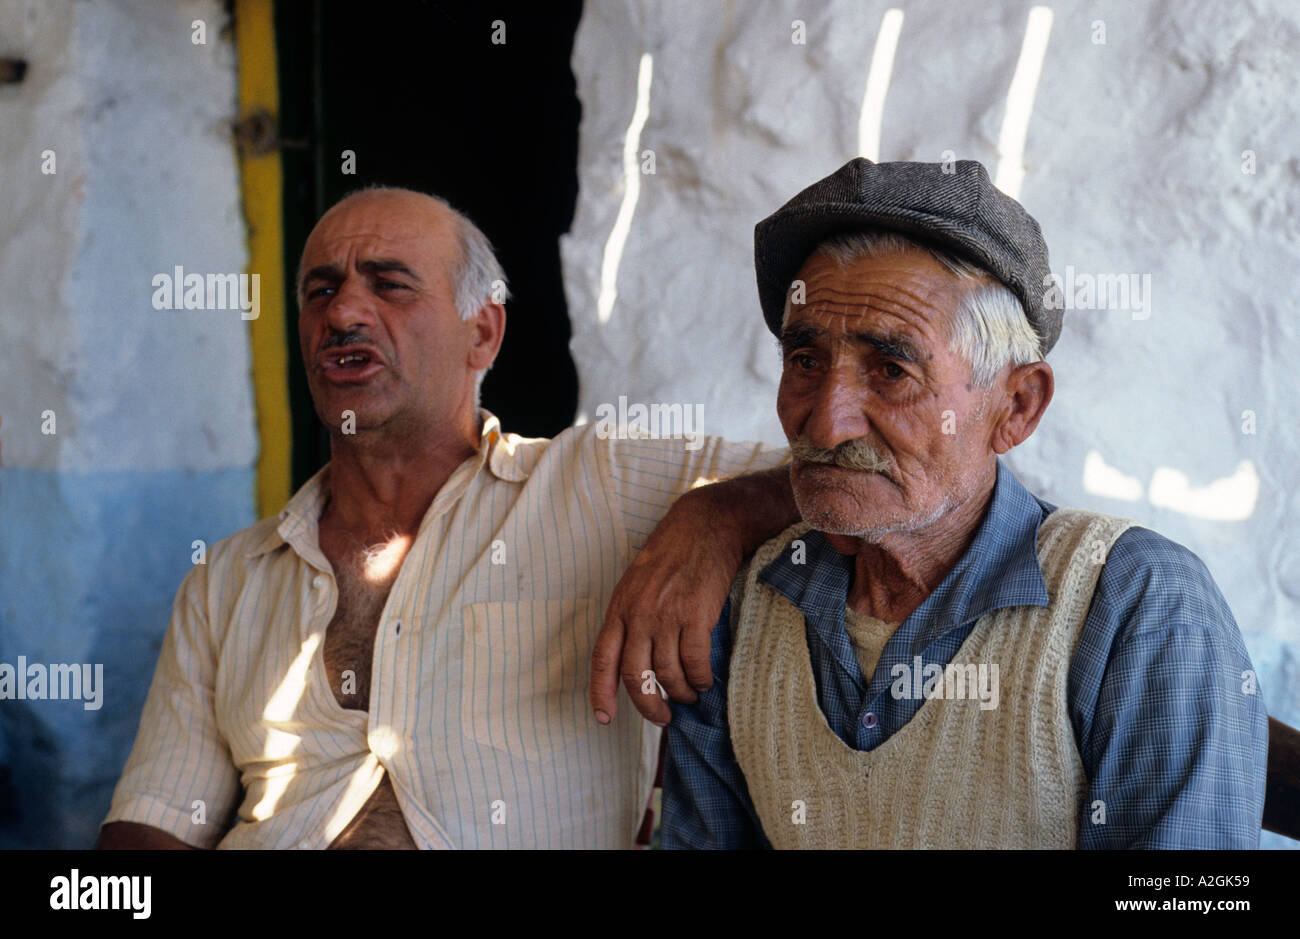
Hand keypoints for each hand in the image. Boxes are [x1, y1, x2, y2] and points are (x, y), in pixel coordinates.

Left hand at [589, 491, 741, 725]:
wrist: (704, 527)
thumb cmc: (671, 555)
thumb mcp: (636, 584)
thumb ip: (631, 618)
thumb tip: (635, 658)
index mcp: (619, 608)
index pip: (602, 660)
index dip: (600, 694)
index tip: (604, 718)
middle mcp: (638, 615)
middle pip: (635, 676)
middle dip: (647, 705)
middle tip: (661, 718)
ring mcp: (667, 616)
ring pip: (667, 673)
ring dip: (680, 693)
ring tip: (689, 696)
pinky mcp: (696, 616)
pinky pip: (695, 662)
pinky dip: (700, 678)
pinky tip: (705, 681)